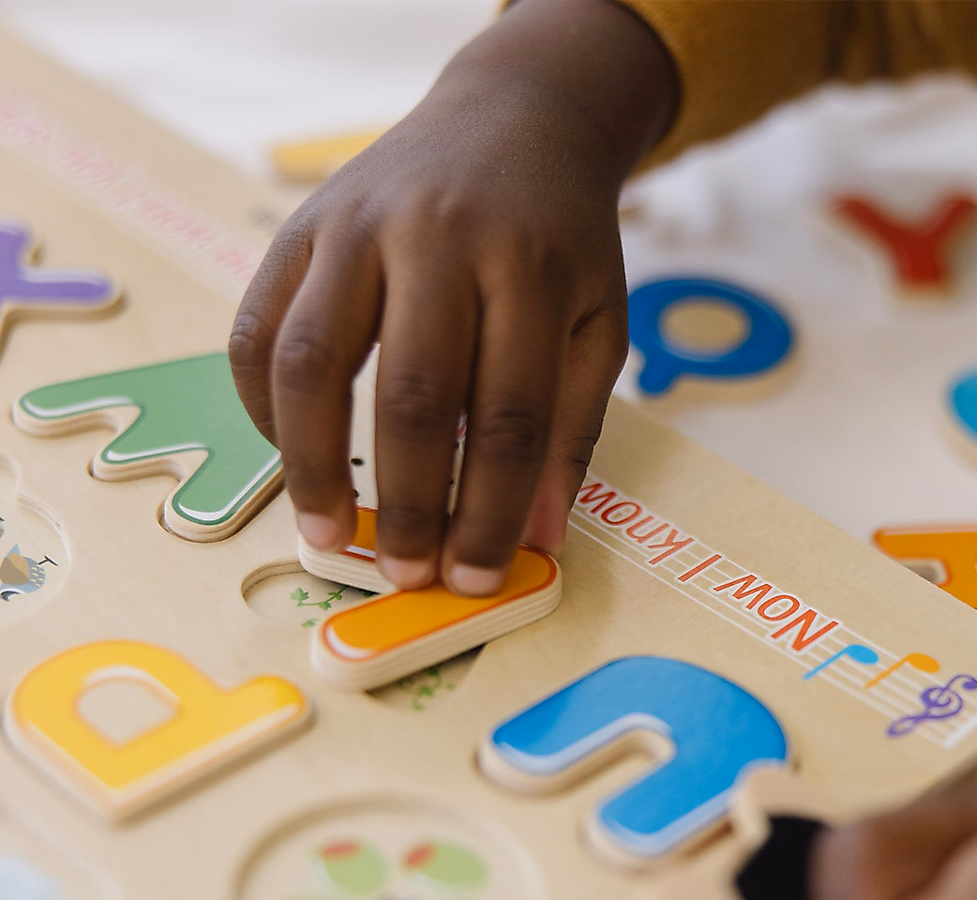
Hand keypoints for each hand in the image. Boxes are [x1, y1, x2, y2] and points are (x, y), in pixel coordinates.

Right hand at [229, 0, 675, 593]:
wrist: (511, 123)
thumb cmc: (561, 240)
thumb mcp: (597, 324)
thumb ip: (569, 430)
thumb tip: (535, 541)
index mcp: (529, 269)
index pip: (510, 416)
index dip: (490, 510)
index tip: (476, 578)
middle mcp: (437, 240)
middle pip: (412, 395)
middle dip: (405, 501)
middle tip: (404, 572)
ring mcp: (355, 226)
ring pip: (311, 360)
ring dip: (311, 464)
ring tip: (324, 535)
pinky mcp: (298, 227)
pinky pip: (258, 328)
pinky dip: (262, 405)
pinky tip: (292, 456)